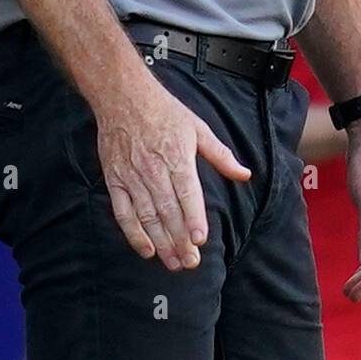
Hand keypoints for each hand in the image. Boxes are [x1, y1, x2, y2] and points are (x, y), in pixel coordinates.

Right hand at [92, 69, 251, 270]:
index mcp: (177, 156)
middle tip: (190, 263)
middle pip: (168, 211)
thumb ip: (221, 155)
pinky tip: (146, 249)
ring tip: (173, 262)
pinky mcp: (115, 179)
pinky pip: (123, 212)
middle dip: (179, 240)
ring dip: (161, 242)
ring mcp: (132, 176)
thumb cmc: (163, 111)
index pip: (187, 193)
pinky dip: (133, 233)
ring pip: (147, 216)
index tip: (199, 240)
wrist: (123, 96)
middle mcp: (153, 169)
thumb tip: (244, 175)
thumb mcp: (197, 127)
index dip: (193, 218)